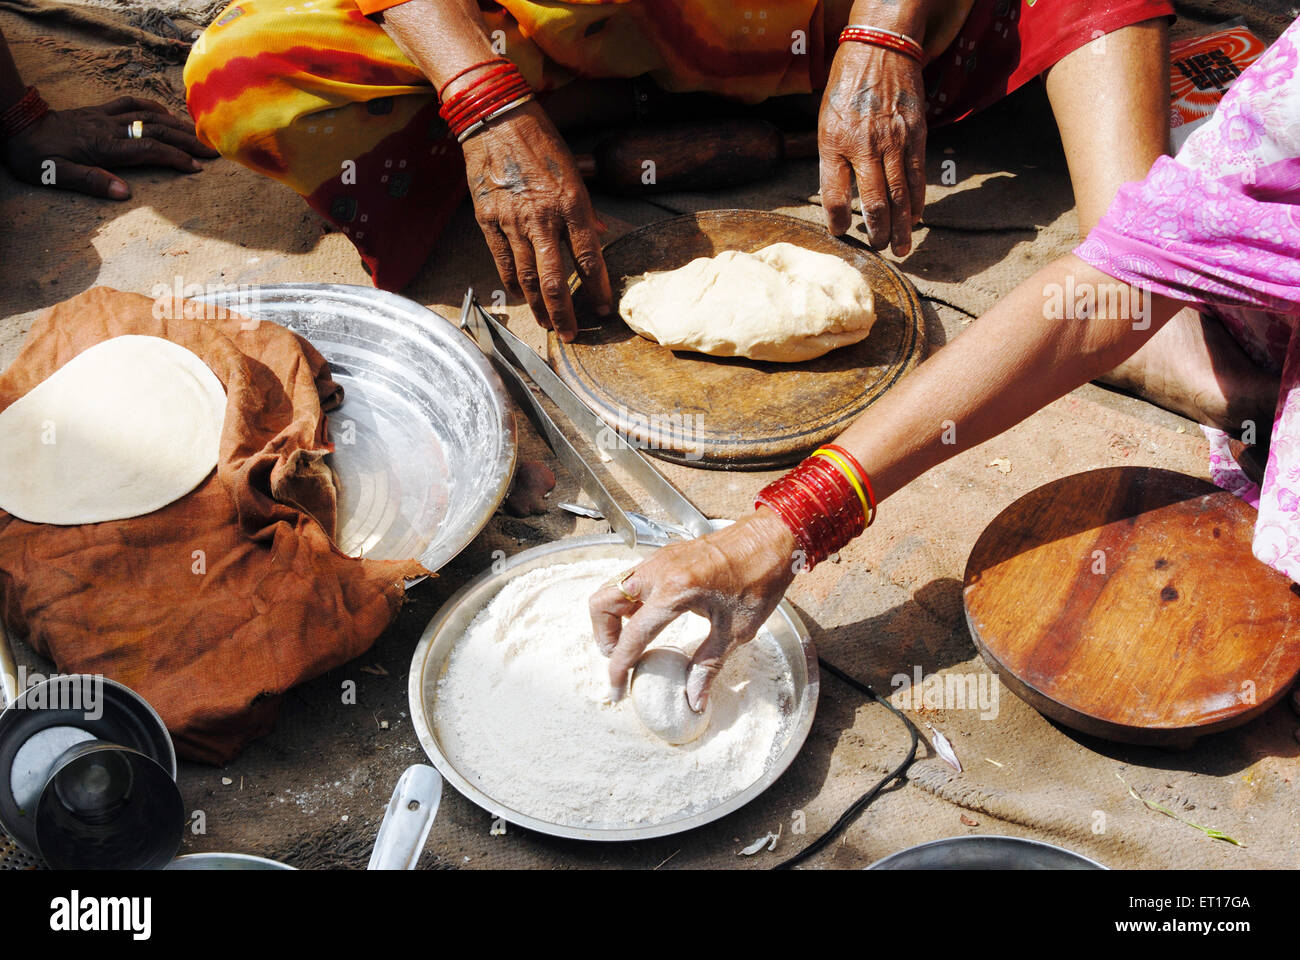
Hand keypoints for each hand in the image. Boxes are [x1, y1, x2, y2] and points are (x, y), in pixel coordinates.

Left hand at [1, 96, 217, 199]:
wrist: (14, 125)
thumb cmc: (33, 155)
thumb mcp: (55, 174)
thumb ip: (90, 181)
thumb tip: (124, 193)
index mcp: (103, 146)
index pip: (148, 150)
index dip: (175, 158)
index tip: (198, 168)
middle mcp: (109, 128)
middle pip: (156, 130)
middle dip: (187, 141)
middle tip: (212, 151)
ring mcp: (105, 116)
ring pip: (148, 115)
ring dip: (176, 124)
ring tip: (198, 134)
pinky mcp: (98, 110)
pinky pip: (130, 103)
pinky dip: (152, 107)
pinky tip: (164, 113)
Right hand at [462, 101, 612, 340]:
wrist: (495, 118)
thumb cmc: (539, 141)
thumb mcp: (574, 171)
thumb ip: (585, 208)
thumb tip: (599, 232)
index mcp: (571, 204)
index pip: (589, 258)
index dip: (597, 289)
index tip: (603, 309)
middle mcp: (543, 217)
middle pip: (555, 280)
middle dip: (564, 314)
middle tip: (571, 335)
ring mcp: (512, 221)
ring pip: (526, 277)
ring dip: (538, 306)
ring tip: (547, 324)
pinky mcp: (488, 220)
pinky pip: (501, 261)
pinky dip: (511, 282)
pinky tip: (520, 295)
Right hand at [588, 508, 797, 712]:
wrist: (773, 538)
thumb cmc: (760, 580)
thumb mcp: (736, 630)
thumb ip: (708, 665)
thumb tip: (694, 698)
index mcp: (674, 591)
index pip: (632, 635)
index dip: (619, 667)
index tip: (616, 688)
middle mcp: (658, 572)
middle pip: (602, 602)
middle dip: (603, 635)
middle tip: (621, 656)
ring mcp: (659, 560)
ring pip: (613, 587)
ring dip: (614, 617)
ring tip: (633, 640)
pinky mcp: (666, 556)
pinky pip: (633, 580)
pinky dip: (630, 602)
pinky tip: (652, 619)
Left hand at [819, 42, 926, 255]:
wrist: (880, 49)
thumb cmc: (847, 88)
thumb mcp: (825, 123)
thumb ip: (831, 159)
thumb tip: (837, 198)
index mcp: (835, 143)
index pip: (834, 194)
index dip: (837, 220)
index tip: (840, 233)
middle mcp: (865, 145)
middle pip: (873, 202)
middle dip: (877, 231)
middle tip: (879, 249)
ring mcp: (894, 141)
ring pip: (900, 194)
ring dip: (902, 226)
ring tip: (901, 247)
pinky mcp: (917, 135)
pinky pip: (918, 175)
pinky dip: (918, 200)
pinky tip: (916, 217)